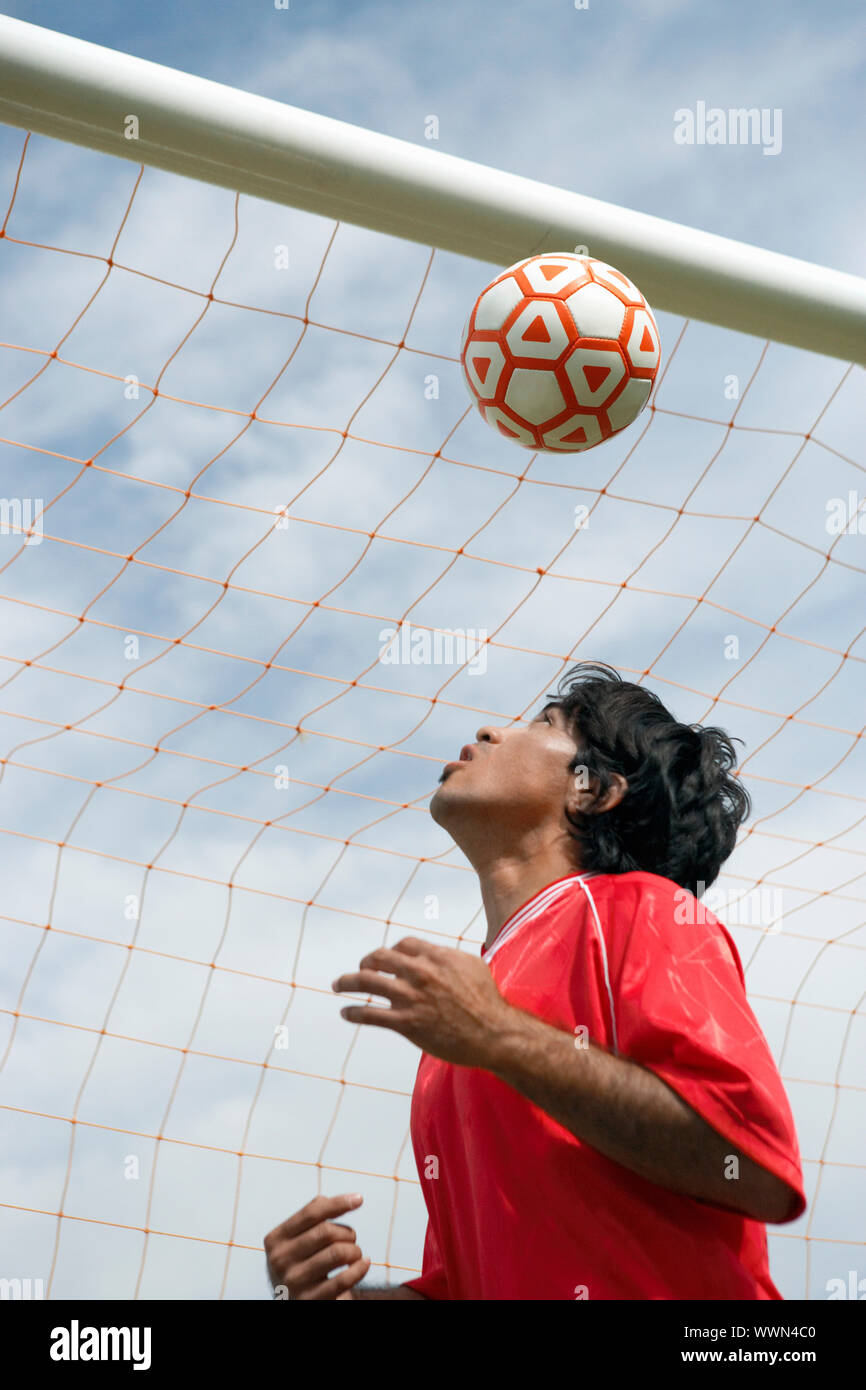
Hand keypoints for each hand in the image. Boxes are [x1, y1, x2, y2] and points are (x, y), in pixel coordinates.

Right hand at [264, 1194, 370, 1299]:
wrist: (299, 1302)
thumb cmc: (304, 1264)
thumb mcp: (299, 1241)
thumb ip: (315, 1217)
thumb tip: (351, 1199)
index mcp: (275, 1239)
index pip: (311, 1213)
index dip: (338, 1203)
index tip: (360, 1199)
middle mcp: (279, 1259)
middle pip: (326, 1232)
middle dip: (347, 1233)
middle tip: (351, 1240)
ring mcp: (293, 1282)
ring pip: (337, 1253)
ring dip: (355, 1251)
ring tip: (355, 1255)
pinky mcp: (309, 1300)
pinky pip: (343, 1279)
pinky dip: (360, 1268)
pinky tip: (364, 1264)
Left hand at [332, 936, 514, 1066]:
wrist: (494, 1033)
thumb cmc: (487, 1000)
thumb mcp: (471, 966)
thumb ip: (448, 956)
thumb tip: (435, 952)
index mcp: (436, 956)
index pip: (402, 944)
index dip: (392, 951)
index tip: (387, 960)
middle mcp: (420, 972)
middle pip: (379, 957)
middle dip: (366, 962)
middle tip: (361, 969)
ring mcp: (411, 997)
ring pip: (366, 982)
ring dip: (347, 982)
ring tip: (338, 986)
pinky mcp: (406, 1023)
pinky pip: (369, 1014)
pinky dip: (353, 1012)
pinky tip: (346, 1013)